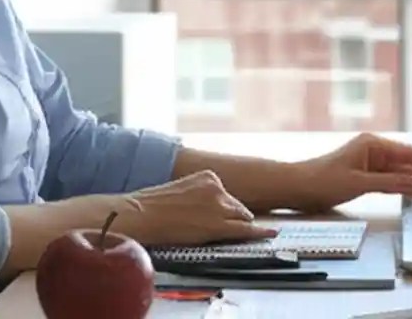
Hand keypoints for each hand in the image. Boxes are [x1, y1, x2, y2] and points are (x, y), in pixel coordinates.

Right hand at [112, 170, 277, 245]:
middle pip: (237, 205)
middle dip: (236, 216)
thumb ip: (198, 194)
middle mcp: (218, 188)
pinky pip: (245, 229)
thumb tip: (203, 206)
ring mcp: (220, 206)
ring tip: (257, 231)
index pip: (225, 193)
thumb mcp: (181, 188)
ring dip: (243, 225)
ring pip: (242, 217)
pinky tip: (270, 234)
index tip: (224, 213)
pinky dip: (259, 233)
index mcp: (209, 176)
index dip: (224, 206)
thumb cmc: (151, 204)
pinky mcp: (218, 225)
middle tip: (236, 225)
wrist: (141, 215)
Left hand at [289, 133, 411, 212]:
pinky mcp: (366, 172)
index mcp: (373, 144)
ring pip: (404, 169)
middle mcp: (374, 149)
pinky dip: (408, 183)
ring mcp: (370, 160)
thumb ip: (388, 182)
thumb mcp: (357, 183)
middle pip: (410, 161)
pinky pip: (393, 177)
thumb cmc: (321, 180)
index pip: (409, 156)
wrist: (297, 186)